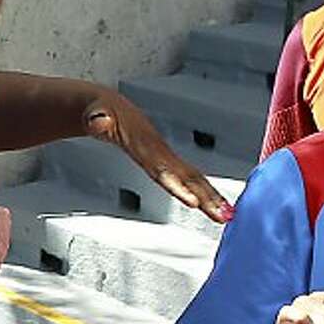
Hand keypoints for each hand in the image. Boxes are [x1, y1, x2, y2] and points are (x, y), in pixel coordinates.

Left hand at [82, 91, 234, 221]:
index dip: (177, 185)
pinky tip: (217, 207)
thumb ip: (97, 120)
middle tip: (225, 215)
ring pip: (193, 179)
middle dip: (207, 196)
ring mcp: (167, 157)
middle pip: (187, 178)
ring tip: (228, 216)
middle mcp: (161, 153)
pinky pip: (190, 179)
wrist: (112, 108)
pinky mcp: (168, 162)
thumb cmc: (102, 113)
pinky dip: (205, 193)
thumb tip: (99, 120)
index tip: (193, 202)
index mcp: (144, 146)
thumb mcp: (95, 115)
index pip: (163, 170)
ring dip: (212, 197)